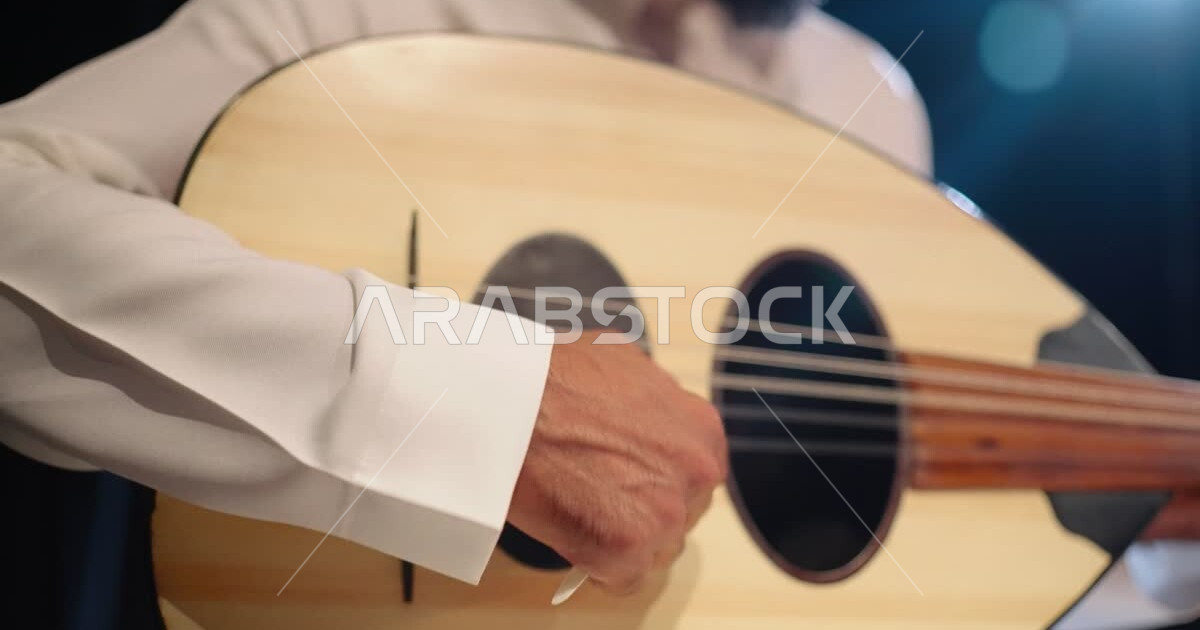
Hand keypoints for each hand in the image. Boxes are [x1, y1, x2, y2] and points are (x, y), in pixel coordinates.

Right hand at [507, 330, 727, 594]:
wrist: (507, 401)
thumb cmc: (553, 379)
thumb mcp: (624, 367)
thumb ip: (652, 402)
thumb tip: (644, 418)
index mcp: (701, 429)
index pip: (694, 475)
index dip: (658, 480)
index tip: (628, 480)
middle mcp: (695, 471)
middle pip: (678, 514)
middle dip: (643, 510)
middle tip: (599, 495)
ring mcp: (664, 512)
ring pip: (653, 549)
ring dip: (621, 539)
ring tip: (578, 509)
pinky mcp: (626, 547)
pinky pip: (620, 578)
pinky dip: (595, 566)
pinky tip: (569, 532)